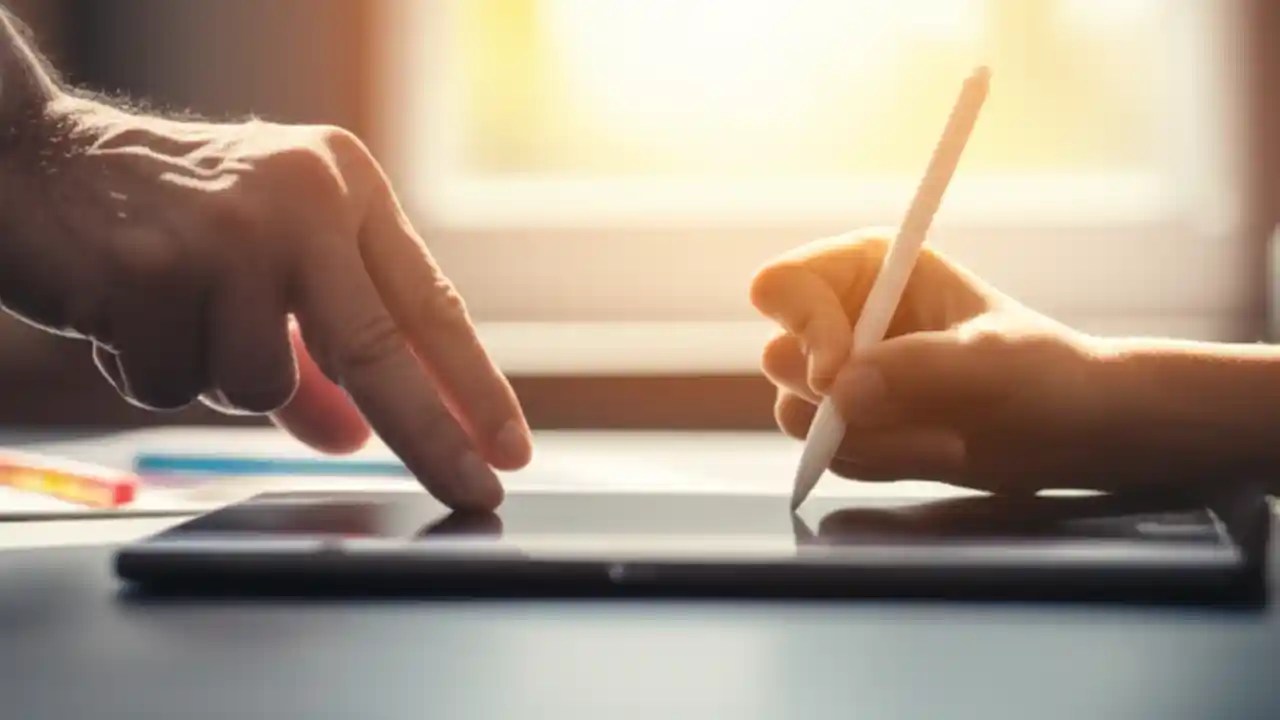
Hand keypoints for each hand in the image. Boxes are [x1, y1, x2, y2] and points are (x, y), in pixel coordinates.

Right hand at [0, 96, 531, 509]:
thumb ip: (317, 350)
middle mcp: (300, 200)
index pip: (428, 303)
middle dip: (433, 436)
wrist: (32, 160)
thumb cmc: (169, 216)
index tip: (509, 447)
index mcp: (342, 188)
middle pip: (382, 350)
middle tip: (475, 491)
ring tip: (177, 314)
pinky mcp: (150, 270)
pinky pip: (179, 386)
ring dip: (219, 376)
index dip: (474, 384)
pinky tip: (129, 314)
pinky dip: (155, 371)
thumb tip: (356, 436)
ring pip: (261, 383)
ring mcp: (226, 233)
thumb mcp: (267, 263)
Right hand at [750, 229, 1169, 493]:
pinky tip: (934, 450)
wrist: (1070, 432)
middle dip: (841, 397)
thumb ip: (915, 368)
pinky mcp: (849, 424)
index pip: (782, 285)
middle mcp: (842, 315)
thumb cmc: (1043, 372)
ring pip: (796, 414)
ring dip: (869, 438)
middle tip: (912, 409)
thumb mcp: (990, 361)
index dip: (804, 328)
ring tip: (944, 436)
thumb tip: (840, 392)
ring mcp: (842, 374)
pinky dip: (876, 461)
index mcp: (866, 267)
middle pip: (778, 356)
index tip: (841, 372)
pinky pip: (825, 453)